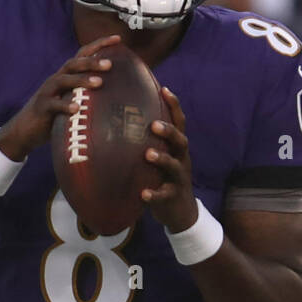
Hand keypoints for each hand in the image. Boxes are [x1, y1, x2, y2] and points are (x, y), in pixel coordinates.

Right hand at [0, 34, 121, 160]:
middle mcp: (56, 80)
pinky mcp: (42, 107)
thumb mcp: (71, 101)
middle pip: (73, 63)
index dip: (99, 44)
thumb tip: (115, 96)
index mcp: (65, 76)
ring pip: (64, 80)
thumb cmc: (53, 116)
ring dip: (82, 80)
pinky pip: (54, 104)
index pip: (82, 54)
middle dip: (91, 61)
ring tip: (98, 83)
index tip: (117, 38)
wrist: (24, 130)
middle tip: (109, 64)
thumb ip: (86, 95)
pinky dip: (65, 105)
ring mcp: (48, 92)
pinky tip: (77, 108)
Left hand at [140, 86, 197, 232]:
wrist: (180, 212)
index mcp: (177, 148)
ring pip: (175, 166)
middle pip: (180, 140)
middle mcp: (181, 159)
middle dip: (169, 131)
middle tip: (153, 124)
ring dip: (162, 159)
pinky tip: (143, 194)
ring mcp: (179, 178)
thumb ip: (147, 143)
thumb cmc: (163, 179)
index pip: (179, 123)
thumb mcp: (159, 160)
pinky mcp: (173, 197)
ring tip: (148, 154)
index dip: (174, 106)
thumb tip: (119, 123)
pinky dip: (153, 194)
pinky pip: (164, 195)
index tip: (164, 89)